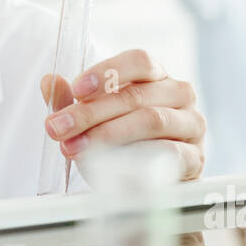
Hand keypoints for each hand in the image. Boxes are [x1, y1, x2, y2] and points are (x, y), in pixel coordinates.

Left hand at [40, 49, 205, 181]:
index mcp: (156, 76)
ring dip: (108, 134)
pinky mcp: (195, 157)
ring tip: (75, 147)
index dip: (108, 71)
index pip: (139, 61)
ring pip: (152, 120)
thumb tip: (49, 80)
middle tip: (58, 127)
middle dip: (91, 111)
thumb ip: (72, 101)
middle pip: (136, 95)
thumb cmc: (121, 143)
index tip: (77, 88)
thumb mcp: (92, 120)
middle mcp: (179, 94)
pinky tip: (111, 164)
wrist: (148, 185)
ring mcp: (191, 124)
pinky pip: (169, 153)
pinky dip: (138, 157)